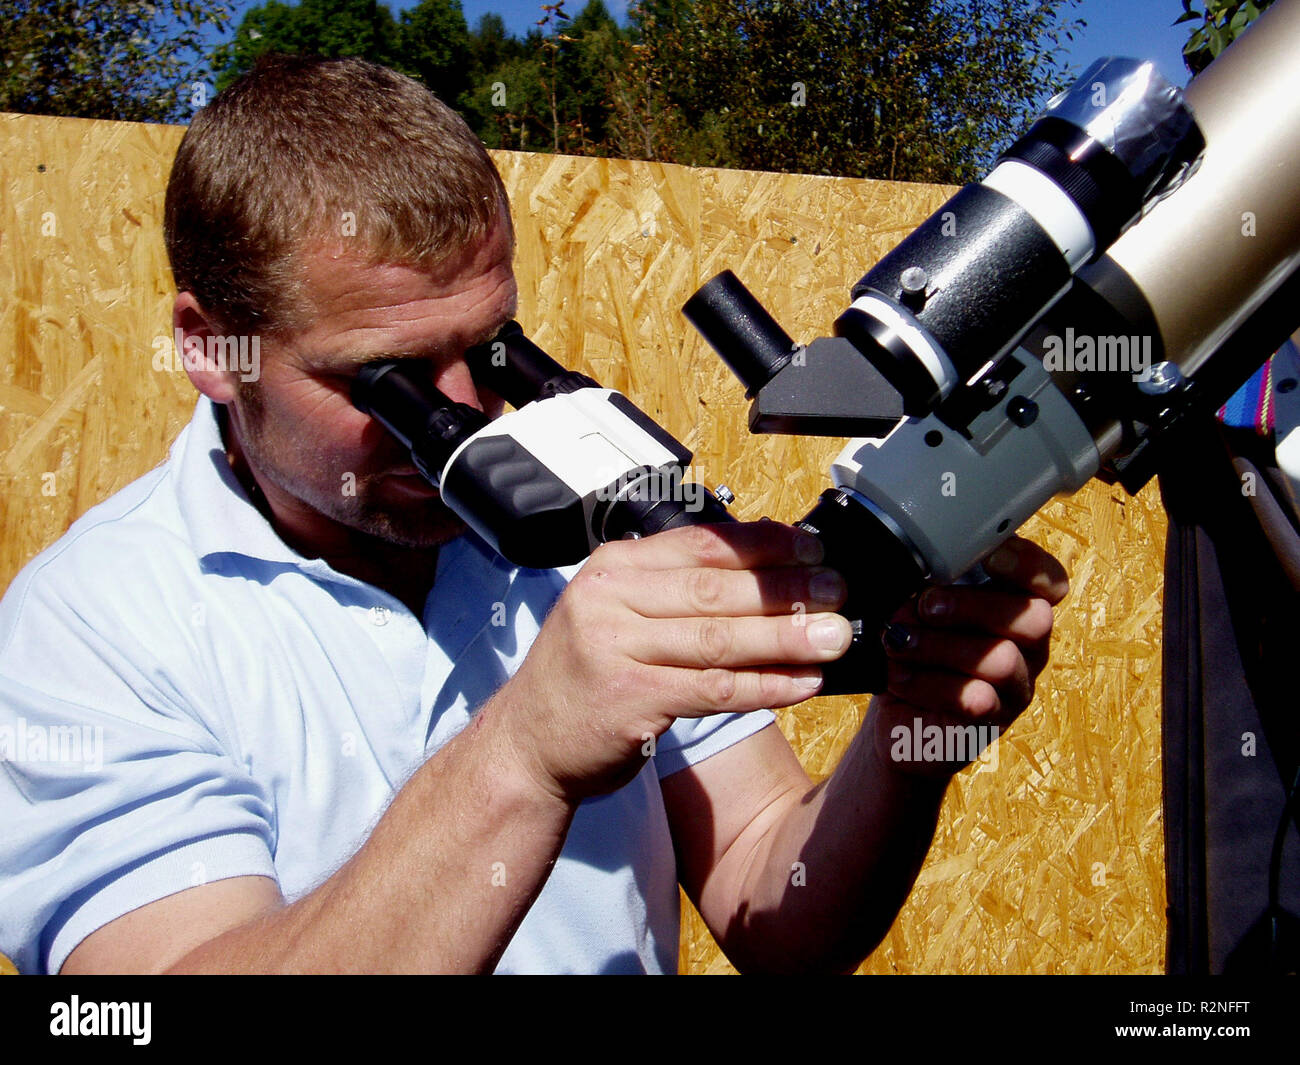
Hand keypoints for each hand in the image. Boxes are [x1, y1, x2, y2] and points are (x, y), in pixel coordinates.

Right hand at [496, 522, 850, 802]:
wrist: (526, 744)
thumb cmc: (584, 676)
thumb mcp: (614, 611)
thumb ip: (673, 586)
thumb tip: (761, 559)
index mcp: (613, 567)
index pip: (700, 543)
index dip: (764, 544)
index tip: (814, 548)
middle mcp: (608, 600)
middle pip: (715, 589)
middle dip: (785, 589)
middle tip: (839, 591)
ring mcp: (614, 650)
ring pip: (719, 640)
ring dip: (785, 637)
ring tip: (835, 637)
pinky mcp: (629, 701)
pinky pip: (713, 691)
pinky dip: (764, 687)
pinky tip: (803, 684)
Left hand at [870, 535, 1068, 777]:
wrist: (898, 715)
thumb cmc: (911, 648)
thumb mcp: (914, 605)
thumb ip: (925, 578)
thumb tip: (906, 558)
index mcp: (1015, 607)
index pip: (1050, 582)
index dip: (1028, 565)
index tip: (988, 556)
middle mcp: (1027, 648)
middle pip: (1034, 619)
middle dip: (971, 605)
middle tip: (924, 606)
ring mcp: (1015, 689)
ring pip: (1002, 660)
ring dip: (938, 646)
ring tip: (896, 643)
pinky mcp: (992, 725)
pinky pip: (976, 701)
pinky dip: (928, 684)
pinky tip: (898, 677)